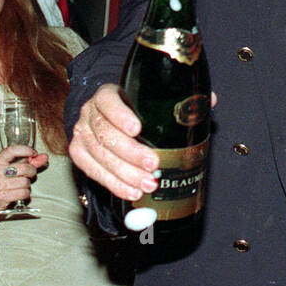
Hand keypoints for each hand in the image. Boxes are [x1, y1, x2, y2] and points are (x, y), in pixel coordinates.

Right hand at [0, 145, 45, 216]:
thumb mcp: (8, 171)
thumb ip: (27, 162)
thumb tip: (44, 157)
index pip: (12, 150)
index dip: (26, 150)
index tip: (34, 153)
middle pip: (24, 167)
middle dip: (31, 171)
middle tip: (28, 175)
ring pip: (25, 182)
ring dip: (27, 185)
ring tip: (20, 186)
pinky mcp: (2, 196)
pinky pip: (24, 193)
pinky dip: (25, 194)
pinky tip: (19, 194)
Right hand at [69, 84, 217, 199]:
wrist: (106, 115)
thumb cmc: (135, 106)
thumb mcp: (153, 96)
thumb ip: (177, 97)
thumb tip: (207, 101)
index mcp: (108, 94)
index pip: (108, 101)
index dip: (121, 115)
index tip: (138, 128)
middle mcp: (90, 112)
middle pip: (105, 133)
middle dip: (130, 153)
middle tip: (153, 165)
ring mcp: (82, 133)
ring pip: (99, 155)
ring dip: (124, 174)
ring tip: (147, 184)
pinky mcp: (79, 153)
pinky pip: (93, 171)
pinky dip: (113, 184)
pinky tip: (131, 192)